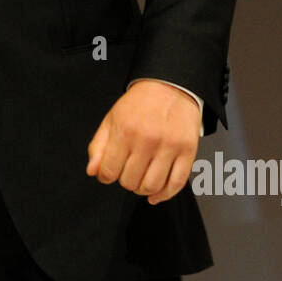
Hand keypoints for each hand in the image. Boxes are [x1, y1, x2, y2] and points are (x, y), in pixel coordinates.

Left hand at [86, 81, 199, 204]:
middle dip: (125, 181)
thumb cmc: (139, 104)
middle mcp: (147, 139)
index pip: (109, 172)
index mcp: (125, 131)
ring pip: (152, 186)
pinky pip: (177, 183)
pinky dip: (165, 194)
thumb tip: (93, 171)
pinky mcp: (188, 150)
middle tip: (128, 172)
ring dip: (143, 190)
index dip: (106, 176)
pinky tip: (156, 194)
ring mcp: (170, 146)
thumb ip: (98, 147)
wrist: (170, 86)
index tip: (110, 173)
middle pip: (130, 182)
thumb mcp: (112, 119)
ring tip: (141, 180)